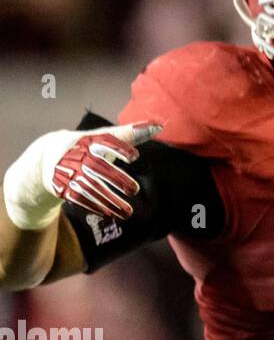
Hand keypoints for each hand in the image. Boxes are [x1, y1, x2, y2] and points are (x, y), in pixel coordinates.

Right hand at [3, 121, 162, 228]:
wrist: (47, 156)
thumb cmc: (87, 144)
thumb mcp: (105, 136)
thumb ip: (131, 133)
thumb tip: (159, 125)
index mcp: (90, 140)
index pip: (105, 142)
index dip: (119, 149)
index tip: (135, 157)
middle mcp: (79, 155)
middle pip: (98, 168)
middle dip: (116, 179)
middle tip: (135, 190)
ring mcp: (70, 172)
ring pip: (90, 187)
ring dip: (109, 200)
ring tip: (129, 212)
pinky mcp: (63, 186)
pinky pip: (80, 197)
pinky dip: (95, 206)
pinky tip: (111, 213)